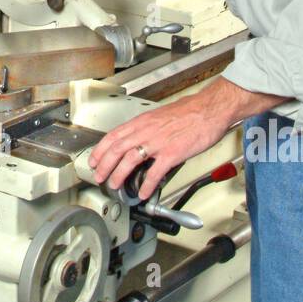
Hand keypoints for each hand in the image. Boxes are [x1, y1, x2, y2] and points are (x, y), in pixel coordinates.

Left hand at [89, 82, 239, 200]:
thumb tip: (139, 141)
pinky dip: (146, 184)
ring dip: (119, 175)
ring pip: (129, 160)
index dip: (100, 150)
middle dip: (104, 165)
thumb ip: (147, 129)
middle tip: (99, 177)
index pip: (113, 136)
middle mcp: (146, 131)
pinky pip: (154, 172)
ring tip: (115, 185)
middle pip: (116, 149)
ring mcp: (158, 142)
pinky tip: (143, 192)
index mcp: (142, 122)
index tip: (94, 160)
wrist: (209, 109)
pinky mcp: (172, 153)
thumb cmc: (189, 112)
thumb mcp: (160, 116)